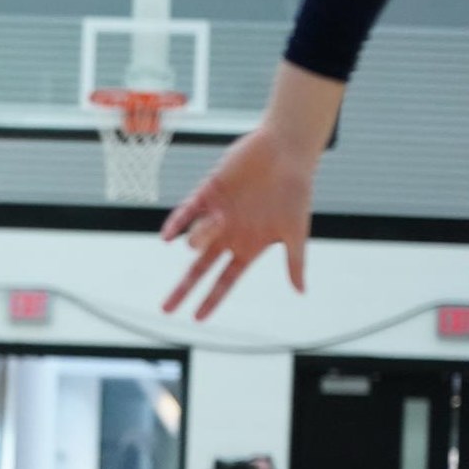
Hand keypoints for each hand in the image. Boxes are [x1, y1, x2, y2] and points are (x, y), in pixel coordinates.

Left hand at [160, 124, 317, 319]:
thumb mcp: (296, 231)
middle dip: (183, 290)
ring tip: (221, 219)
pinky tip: (167, 236)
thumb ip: (295, 262)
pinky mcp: (207, 193)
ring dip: (201, 237)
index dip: (211, 299)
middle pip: (200, 268)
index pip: (225, 280)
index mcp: (248, 247)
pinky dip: (176, 224)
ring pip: (194, 240)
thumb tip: (302, 292)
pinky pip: (185, 213)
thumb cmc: (297, 190)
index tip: (197, 318)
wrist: (286, 150)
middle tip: (166, 309)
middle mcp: (228, 235)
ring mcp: (216, 215)